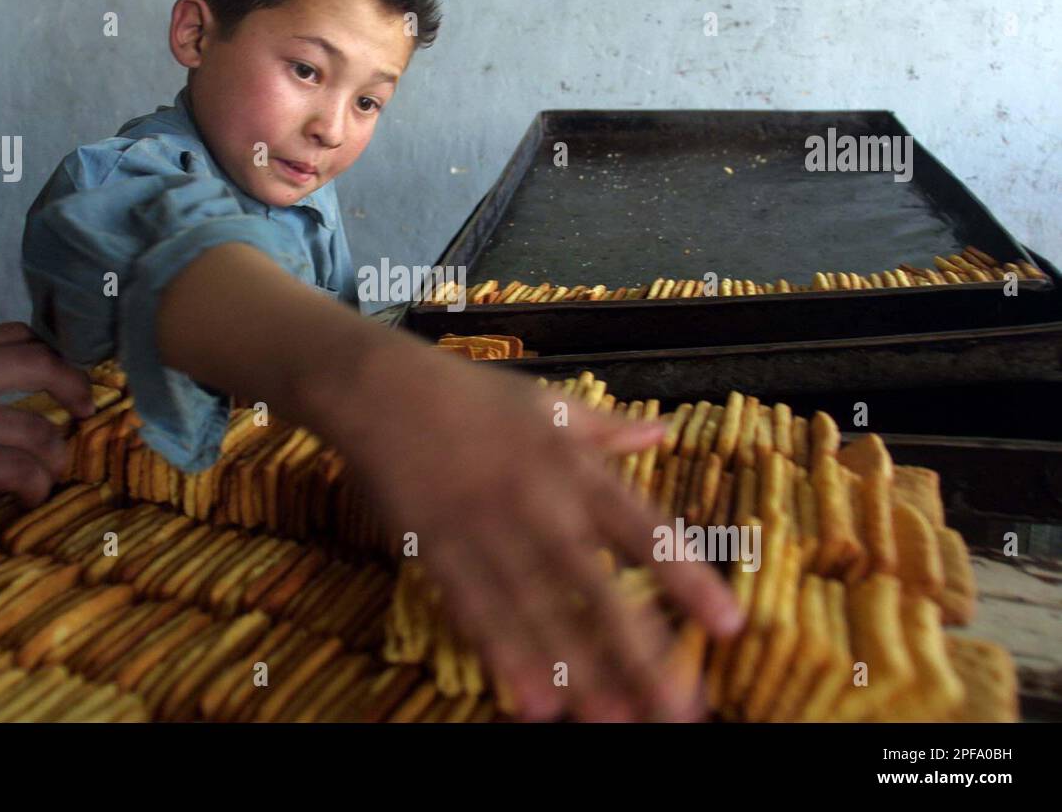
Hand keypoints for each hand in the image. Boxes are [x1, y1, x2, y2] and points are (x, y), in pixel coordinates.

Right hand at [320, 343, 742, 721]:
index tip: (729, 625)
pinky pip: (476, 612)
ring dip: (577, 671)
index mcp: (572, 467)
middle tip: (675, 709)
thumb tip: (663, 431)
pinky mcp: (436, 551)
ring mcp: (484, 532)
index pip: (644, 529)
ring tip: (613, 721)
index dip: (688, 579)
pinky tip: (531, 701)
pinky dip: (503, 655)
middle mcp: (537, 505)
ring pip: (538, 614)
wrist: (381, 388)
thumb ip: (607, 426)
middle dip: (638, 653)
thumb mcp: (547, 399)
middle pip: (596, 589)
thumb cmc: (469, 392)